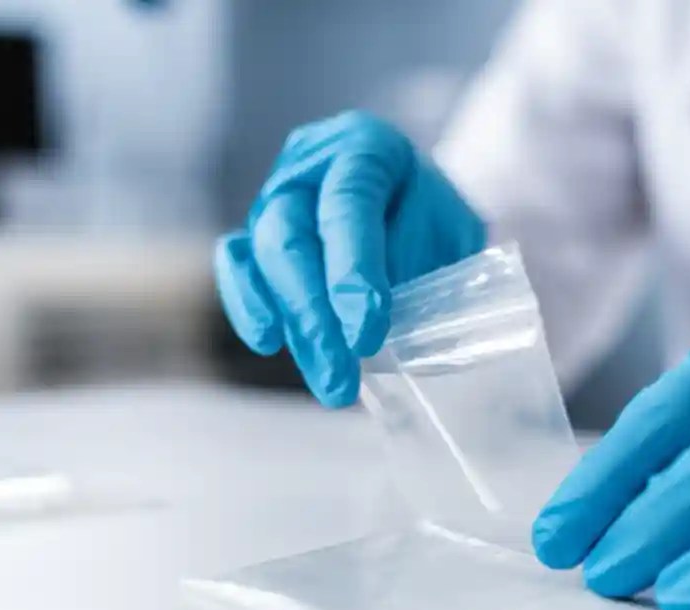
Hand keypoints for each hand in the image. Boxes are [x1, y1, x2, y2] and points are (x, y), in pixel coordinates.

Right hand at [214, 110, 485, 406]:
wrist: (413, 201)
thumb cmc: (432, 217)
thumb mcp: (452, 233)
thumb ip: (424, 265)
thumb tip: (392, 327)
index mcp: (365, 146)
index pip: (348, 203)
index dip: (353, 271)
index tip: (367, 335)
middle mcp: (308, 164)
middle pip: (291, 233)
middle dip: (315, 317)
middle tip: (340, 381)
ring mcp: (274, 195)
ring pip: (263, 256)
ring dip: (295, 328)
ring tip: (327, 383)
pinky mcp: (254, 231)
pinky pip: (238, 264)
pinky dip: (248, 305)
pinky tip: (269, 342)